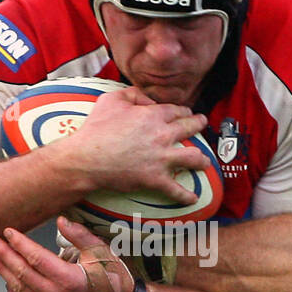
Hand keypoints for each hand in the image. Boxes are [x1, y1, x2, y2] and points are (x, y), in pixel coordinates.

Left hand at [0, 218, 134, 291]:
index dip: (19, 243)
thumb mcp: (101, 252)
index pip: (36, 258)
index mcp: (69, 279)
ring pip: (18, 291)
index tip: (8, 231)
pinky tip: (7, 285)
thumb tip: (60, 220)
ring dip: (2, 272)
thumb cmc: (113, 277)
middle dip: (4, 255)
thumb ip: (80, 235)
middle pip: (22, 273)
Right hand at [53, 87, 209, 201]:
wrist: (86, 158)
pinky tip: (193, 198)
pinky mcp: (155, 179)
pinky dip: (186, 195)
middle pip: (190, 128)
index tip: (186, 112)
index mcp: (153, 115)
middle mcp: (162, 135)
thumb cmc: (96, 129)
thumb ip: (133, 93)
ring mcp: (162, 158)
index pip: (177, 110)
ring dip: (202, 160)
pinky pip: (176, 189)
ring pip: (193, 157)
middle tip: (202, 125)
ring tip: (205, 162)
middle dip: (199, 125)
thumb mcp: (111, 99)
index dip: (183, 111)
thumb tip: (148, 99)